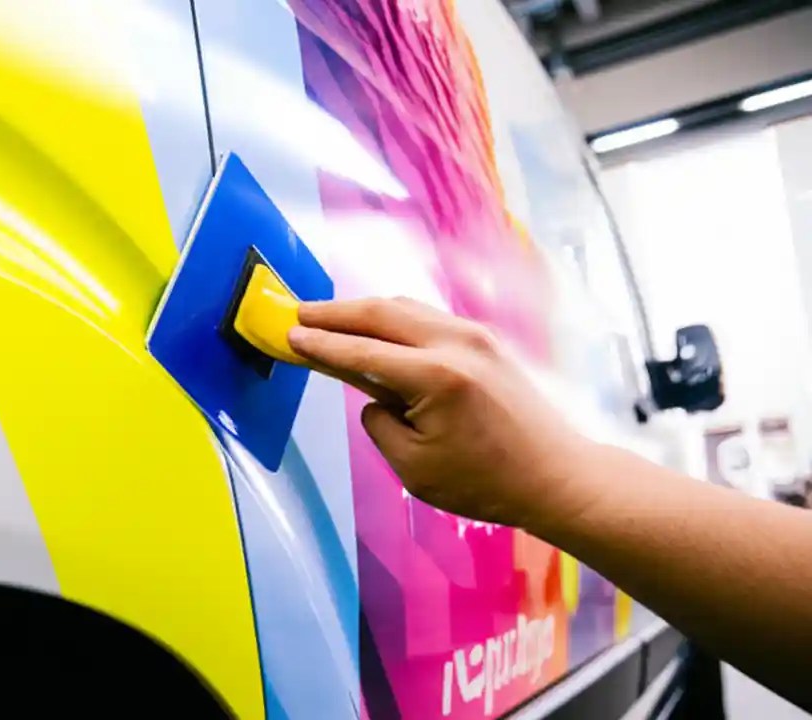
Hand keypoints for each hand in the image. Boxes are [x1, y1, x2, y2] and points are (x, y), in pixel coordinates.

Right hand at [288, 297, 597, 530]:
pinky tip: (375, 327)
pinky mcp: (486, 340)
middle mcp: (456, 344)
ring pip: (405, 308)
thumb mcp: (413, 467)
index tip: (288, 335)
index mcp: (435, 378)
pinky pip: (427, 317)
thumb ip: (380, 422)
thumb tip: (371, 394)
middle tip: (299, 313)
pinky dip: (393, 318)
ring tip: (328, 317)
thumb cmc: (485, 483)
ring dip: (364, 310)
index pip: (360, 353)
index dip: (320, 345)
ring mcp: (475, 336)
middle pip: (381, 313)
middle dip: (335, 313)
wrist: (556, 476)